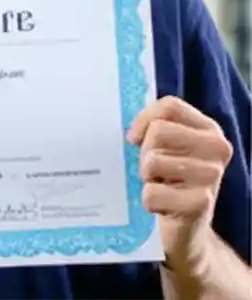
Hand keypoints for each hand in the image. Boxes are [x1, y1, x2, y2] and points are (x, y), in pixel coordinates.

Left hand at [127, 95, 233, 269]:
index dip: (144, 121)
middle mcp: (217, 149)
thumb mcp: (163, 149)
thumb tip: (118, 117)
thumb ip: (151, 128)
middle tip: (153, 170)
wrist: (183, 230)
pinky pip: (151, 193)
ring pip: (153, 161)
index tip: (136, 139)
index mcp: (208, 130)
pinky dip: (148, 201)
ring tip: (159, 186)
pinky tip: (162, 206)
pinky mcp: (200, 203)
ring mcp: (212, 176)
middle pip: (159, 131)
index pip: (170, 106)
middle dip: (145, 152)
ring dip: (146, 178)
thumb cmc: (167, 181)